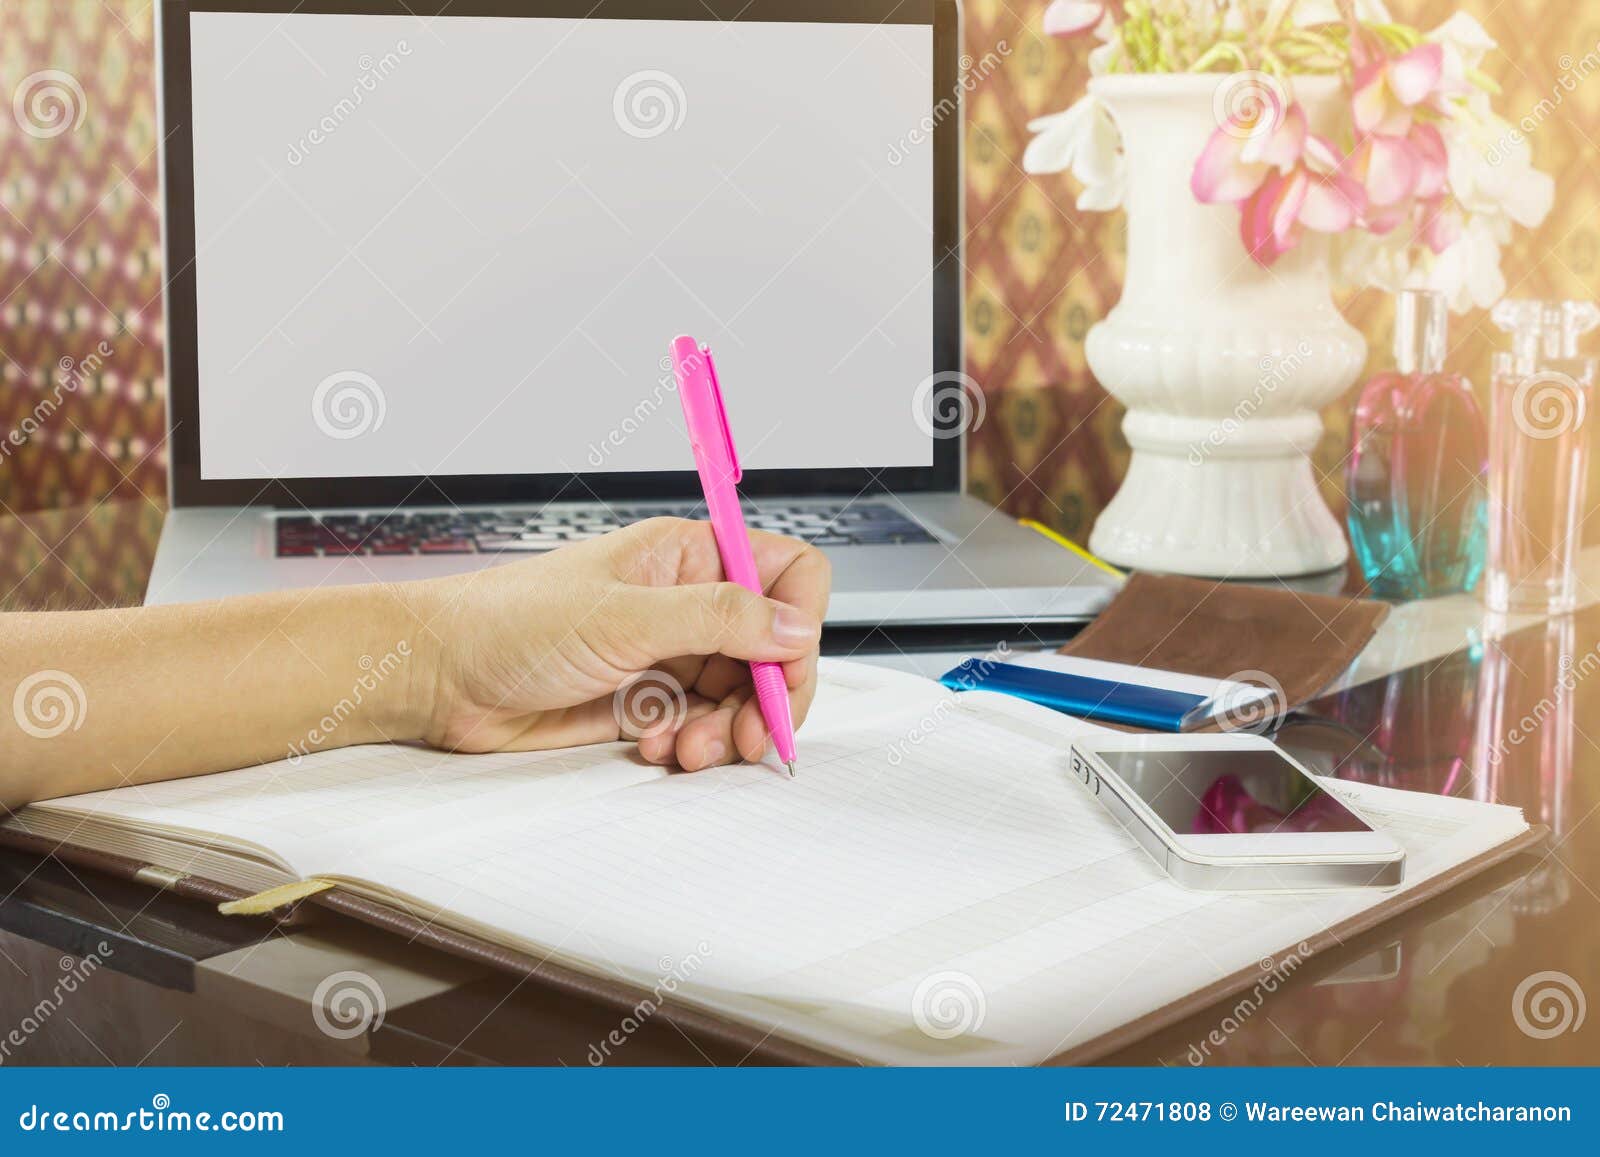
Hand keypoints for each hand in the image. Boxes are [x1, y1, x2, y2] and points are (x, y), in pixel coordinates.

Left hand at [405, 518, 829, 770]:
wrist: (438, 678)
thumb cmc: (508, 624)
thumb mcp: (623, 617)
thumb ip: (717, 619)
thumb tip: (795, 627)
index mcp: (687, 556)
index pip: (785, 574)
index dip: (797, 622)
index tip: (782, 668)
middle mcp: (684, 601)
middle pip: (771, 648)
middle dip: (764, 697)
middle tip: (748, 736)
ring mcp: (666, 652)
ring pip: (738, 695)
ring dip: (725, 729)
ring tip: (687, 747)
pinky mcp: (644, 699)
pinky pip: (699, 724)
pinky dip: (688, 742)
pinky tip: (652, 742)